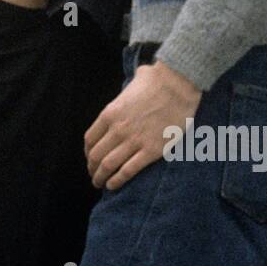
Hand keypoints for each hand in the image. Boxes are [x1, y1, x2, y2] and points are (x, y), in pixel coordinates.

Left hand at [84, 60, 201, 190]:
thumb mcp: (129, 85)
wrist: (178, 85)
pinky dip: (118, 181)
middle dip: (92, 168)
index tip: (90, 158)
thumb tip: (129, 90)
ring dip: (101, 177)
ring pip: (108, 166)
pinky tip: (113, 185)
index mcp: (110, 113)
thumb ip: (125, 93)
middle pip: (96, 155)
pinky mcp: (151, 151)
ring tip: (100, 184)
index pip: (90, 139)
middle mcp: (117, 129)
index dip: (88, 152)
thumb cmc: (157, 80)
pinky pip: (128, 171)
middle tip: (94, 175)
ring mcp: (133, 141)